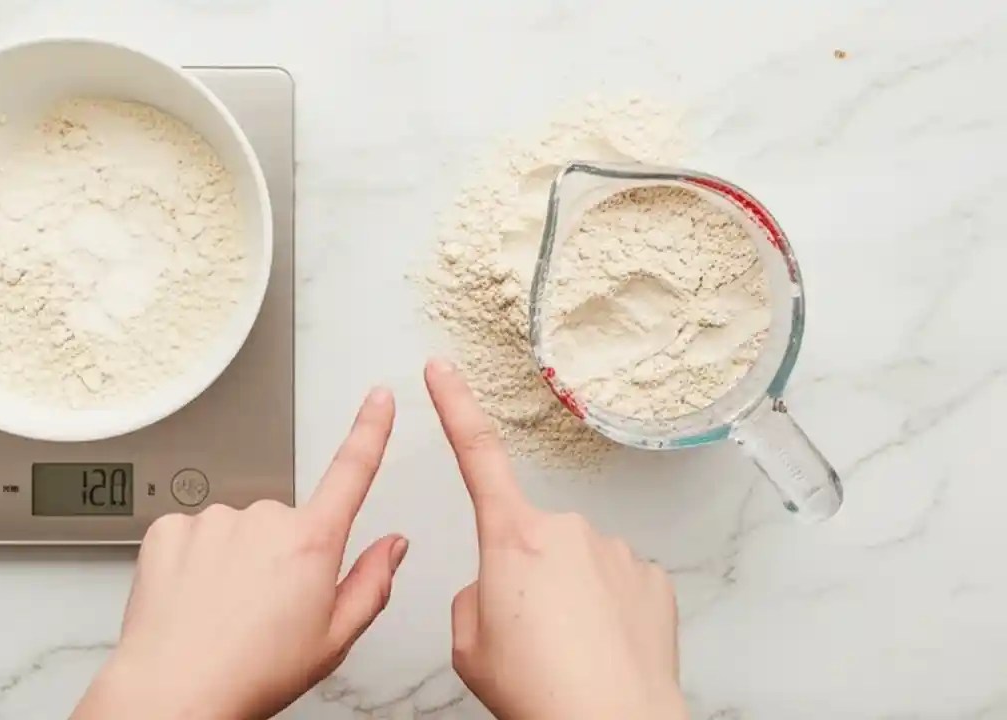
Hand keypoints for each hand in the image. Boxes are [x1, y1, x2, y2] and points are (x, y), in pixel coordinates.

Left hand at [73, 388, 406, 719]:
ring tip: (224, 611)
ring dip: (235, 559)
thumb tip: (393, 545)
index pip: (352, 471)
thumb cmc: (252, 674)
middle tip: (265, 609)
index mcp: (312, 543)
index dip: (370, 430)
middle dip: (280, 554)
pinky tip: (193, 598)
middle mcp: (264, 519)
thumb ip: (372, 583)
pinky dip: (195, 561)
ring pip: (237, 530)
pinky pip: (194, 534)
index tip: (379, 399)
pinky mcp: (169, 527)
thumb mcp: (334, 640)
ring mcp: (214, 519)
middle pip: (285, 523)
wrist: (174, 692)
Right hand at [425, 360, 686, 719]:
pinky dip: (607, 610)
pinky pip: (616, 582)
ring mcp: (615, 551)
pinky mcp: (652, 577)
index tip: (442, 369)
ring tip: (568, 650)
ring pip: (576, 564)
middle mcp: (566, 531)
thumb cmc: (539, 692)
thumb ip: (474, 595)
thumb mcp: (469, 643)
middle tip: (528, 633)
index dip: (454, 405)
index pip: (475, 454)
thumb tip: (499, 587)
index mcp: (511, 538)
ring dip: (568, 596)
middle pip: (529, 537)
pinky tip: (602, 646)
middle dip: (524, 574)